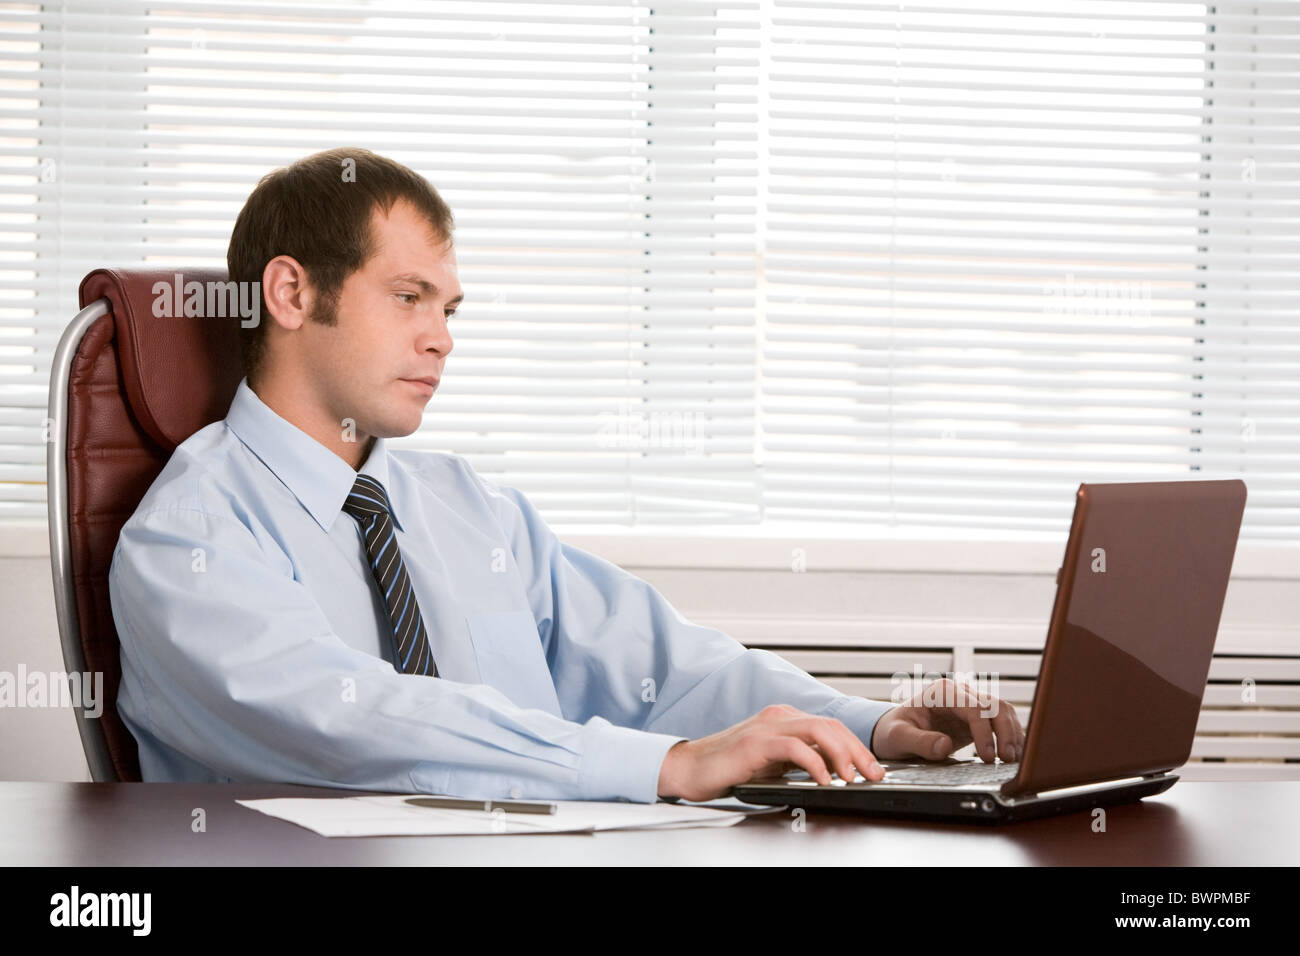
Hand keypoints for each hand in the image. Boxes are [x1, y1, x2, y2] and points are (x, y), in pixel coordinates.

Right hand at [657, 704, 886, 801]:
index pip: (831, 727)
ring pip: (818, 730)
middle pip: (831, 726)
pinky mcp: (755, 742)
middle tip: (873, 774)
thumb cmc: (727, 768)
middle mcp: (778, 716)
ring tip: (852, 777)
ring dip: (842, 755)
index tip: (873, 768)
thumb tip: (832, 771)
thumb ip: (798, 760)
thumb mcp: (772, 763)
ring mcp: (767, 726)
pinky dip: (815, 763)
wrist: (688, 768)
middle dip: (858, 751)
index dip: (856, 747)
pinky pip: (795, 747)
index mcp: (784, 718)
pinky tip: (823, 780)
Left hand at [870, 678, 1023, 762]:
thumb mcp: (898, 738)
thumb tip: (944, 746)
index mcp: (941, 692)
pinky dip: (1011, 735)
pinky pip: (1001, 721)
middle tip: (1007, 759)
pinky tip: (1014, 753)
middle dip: (1005, 732)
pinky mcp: (976, 718)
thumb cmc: (893, 731)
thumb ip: (919, 742)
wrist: (892, 731)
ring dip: (1012, 733)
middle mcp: (959, 693)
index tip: (987, 756)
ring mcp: (969, 703)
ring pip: (1002, 710)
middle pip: (994, 705)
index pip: (973, 707)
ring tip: (1012, 759)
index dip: (984, 732)